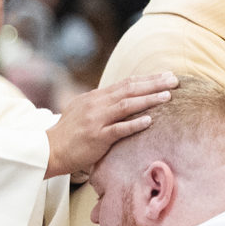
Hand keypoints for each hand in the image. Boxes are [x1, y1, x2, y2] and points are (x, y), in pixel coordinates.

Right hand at [45, 73, 177, 180]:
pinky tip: (149, 120)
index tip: (166, 75)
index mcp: (96, 97)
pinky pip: (118, 129)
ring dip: (149, 100)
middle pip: (130, 90)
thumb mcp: (83, 110)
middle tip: (175, 80)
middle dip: (154, 84)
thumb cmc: (69, 132)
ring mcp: (96, 120)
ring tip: (168, 96)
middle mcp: (97, 104)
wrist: (49, 150)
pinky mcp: (97, 137)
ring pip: (126, 106)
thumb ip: (102, 102)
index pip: (126, 83)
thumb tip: (121, 96)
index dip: (147, 78)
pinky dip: (134, 124)